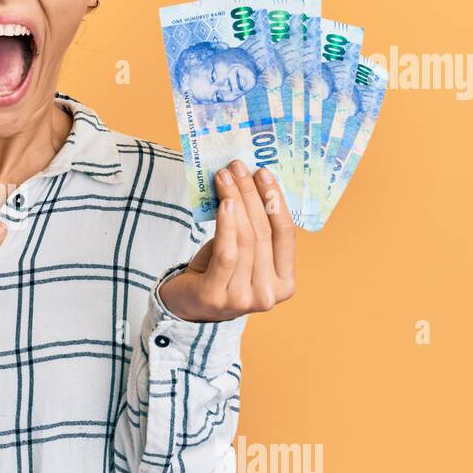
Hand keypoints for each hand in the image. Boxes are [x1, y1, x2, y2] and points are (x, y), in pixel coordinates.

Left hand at [159, 160, 296, 321]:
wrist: (185, 304)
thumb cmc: (219, 272)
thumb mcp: (245, 253)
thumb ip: (256, 230)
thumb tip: (254, 181)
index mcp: (285, 284)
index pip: (286, 235)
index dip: (276, 201)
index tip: (264, 173)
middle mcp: (268, 295)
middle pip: (263, 233)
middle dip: (251, 194)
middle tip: (239, 167)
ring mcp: (243, 299)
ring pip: (245, 239)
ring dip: (235, 200)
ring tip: (224, 177)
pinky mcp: (216, 296)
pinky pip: (226, 252)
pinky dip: (226, 223)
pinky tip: (224, 202)